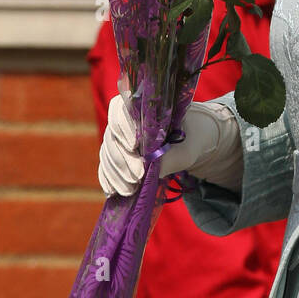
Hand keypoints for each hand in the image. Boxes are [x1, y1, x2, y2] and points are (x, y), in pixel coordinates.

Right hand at [98, 94, 242, 197]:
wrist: (191, 140)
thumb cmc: (190, 138)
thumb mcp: (187, 148)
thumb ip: (171, 157)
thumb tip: (150, 170)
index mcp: (143, 106)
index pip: (121, 110)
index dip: (124, 127)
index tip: (134, 145)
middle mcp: (125, 119)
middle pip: (113, 136)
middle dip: (122, 159)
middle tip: (136, 177)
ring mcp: (119, 137)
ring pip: (108, 152)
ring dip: (116, 173)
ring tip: (129, 190)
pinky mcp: (118, 154)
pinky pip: (107, 165)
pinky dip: (108, 178)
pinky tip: (112, 191)